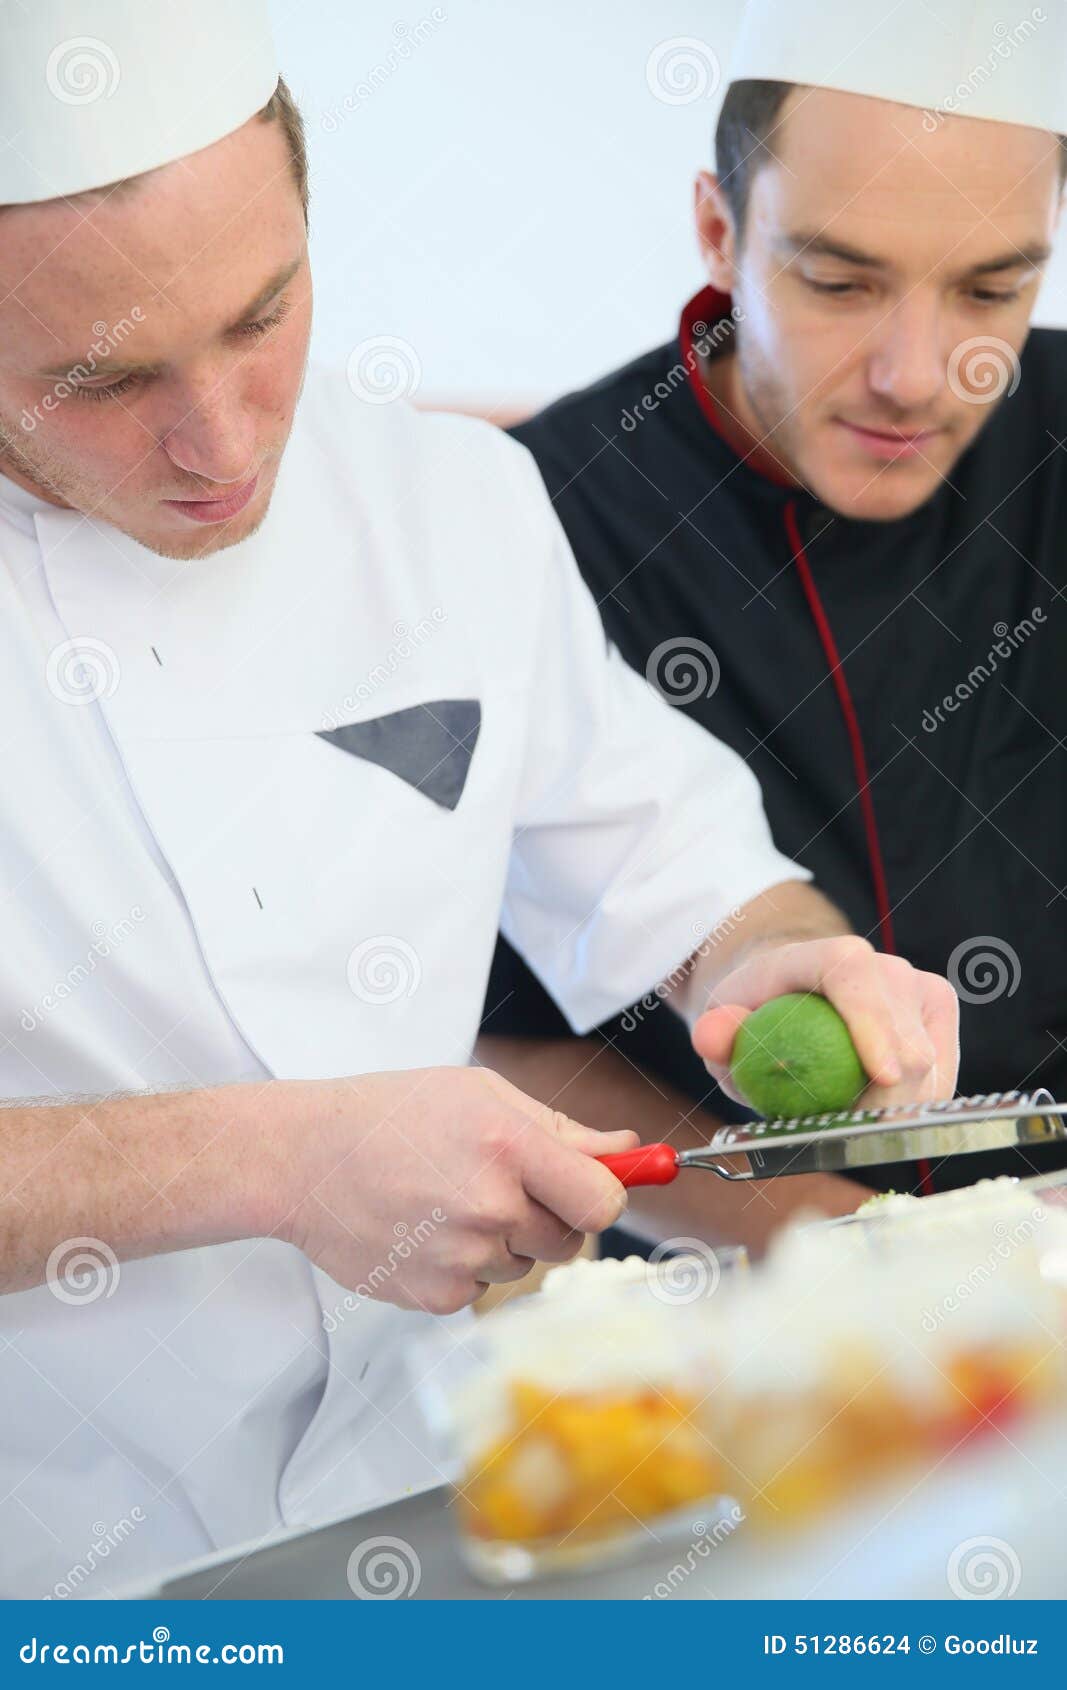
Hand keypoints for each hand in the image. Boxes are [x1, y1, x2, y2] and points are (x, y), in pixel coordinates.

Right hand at [269, 1067, 636, 1314]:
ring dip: (505, 1241)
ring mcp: (462, 1258)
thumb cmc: (392, 1116)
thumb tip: (630, 1149)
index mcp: (508, 1146)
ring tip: (448, 1201)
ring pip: (525, 1266)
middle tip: (502, 1185)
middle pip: (569, 1239)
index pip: (603, 1200)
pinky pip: (483, 1289)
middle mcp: (490, 1207)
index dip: (606, 1197)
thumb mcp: (480, 1095)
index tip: (590, 1189)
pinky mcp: (436, 1296)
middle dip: (551, 1216)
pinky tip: (427, 1230)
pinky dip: (466, 1266)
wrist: (304, 1160)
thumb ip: (561, 1129)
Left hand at [690, 936, 958, 1108]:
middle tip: (835, 1130)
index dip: (874, 1024)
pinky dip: (911, 1107)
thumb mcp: (725, 1022)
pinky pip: (941, 1080)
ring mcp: (919, 990)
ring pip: (931, 1068)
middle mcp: (885, 967)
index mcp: (828, 956)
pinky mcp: (939, 1016)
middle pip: (907, 1039)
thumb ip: (715, 1031)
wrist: (793, 993)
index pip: (857, 977)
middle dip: (883, 1101)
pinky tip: (872, 1109)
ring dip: (894, 1110)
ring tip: (844, 1113)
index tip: (883, 1076)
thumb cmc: (759, 1011)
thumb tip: (711, 1040)